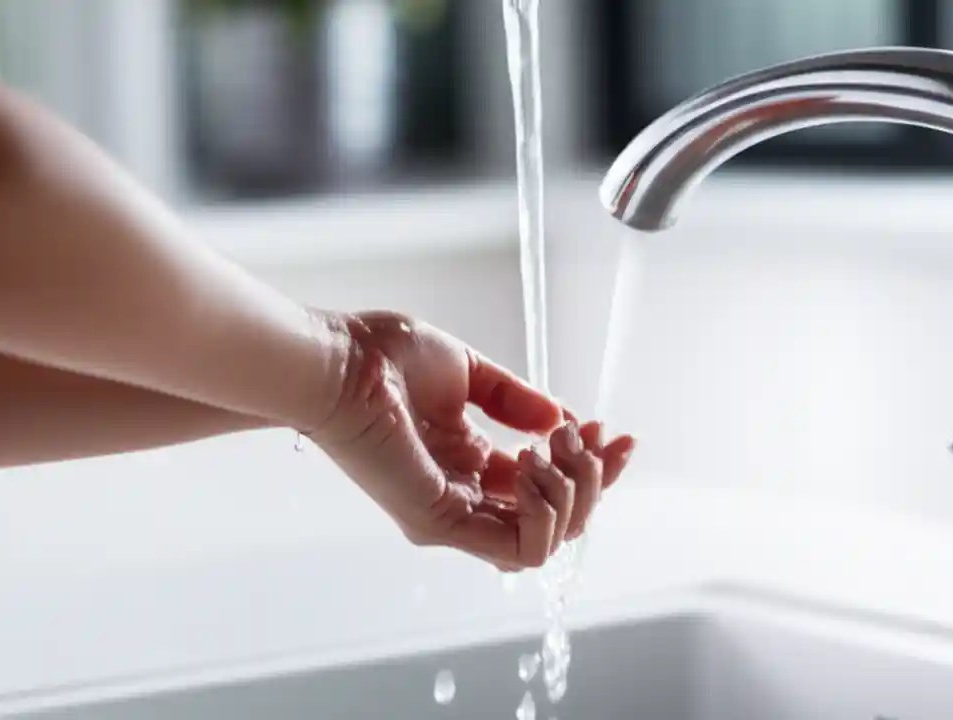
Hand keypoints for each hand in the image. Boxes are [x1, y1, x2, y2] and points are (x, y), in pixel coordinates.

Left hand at [311, 311, 635, 569]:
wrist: (339, 361)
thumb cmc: (383, 357)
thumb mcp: (468, 372)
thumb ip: (515, 401)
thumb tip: (562, 422)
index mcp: (470, 464)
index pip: (549, 488)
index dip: (592, 464)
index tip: (613, 431)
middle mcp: (464, 496)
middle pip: (559, 520)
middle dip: (594, 479)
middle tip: (587, 434)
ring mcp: (451, 516)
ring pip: (547, 543)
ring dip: (572, 495)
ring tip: (553, 446)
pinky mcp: (440, 523)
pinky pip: (519, 549)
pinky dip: (544, 512)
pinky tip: (534, 464)